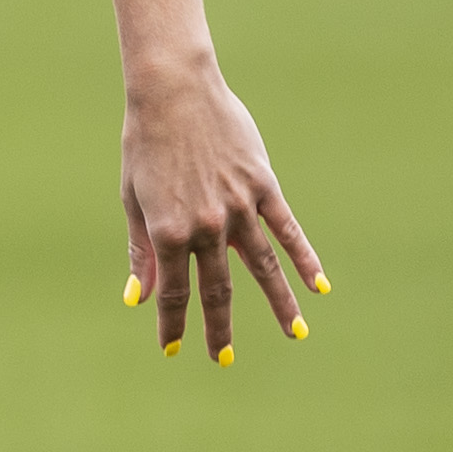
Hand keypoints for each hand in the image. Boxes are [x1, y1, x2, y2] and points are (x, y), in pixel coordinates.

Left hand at [119, 65, 324, 361]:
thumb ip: (142, 251)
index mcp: (168, 231)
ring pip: (263, 267)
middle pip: (218, 289)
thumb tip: (139, 298)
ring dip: (279, 303)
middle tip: (224, 358)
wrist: (174, 93)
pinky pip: (287, 230)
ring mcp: (238, 208)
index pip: (174, 292)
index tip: (173, 349)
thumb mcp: (133, 199)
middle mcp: (206, 226)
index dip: (173, 324)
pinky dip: (304, 259)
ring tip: (294, 334)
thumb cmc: (145, 145)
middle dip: (219, 327)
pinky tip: (319, 285)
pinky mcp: (263, 187)